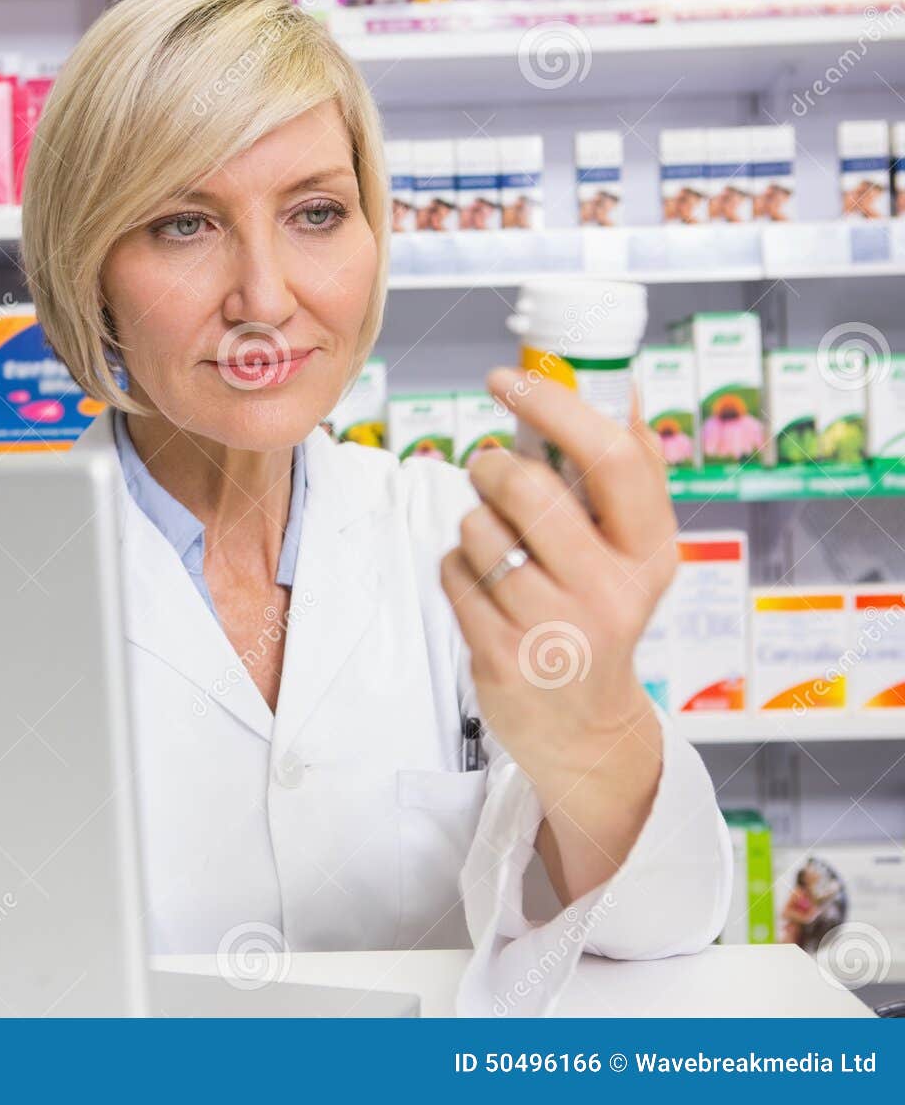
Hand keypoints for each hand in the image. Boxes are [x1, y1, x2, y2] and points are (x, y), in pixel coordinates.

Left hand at [438, 366, 676, 784]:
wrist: (583, 725)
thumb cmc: (600, 613)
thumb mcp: (634, 550)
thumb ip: (628, 471)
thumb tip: (618, 384)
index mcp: (652, 551)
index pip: (612, 457)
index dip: (554, 405)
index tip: (509, 379)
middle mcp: (611, 590)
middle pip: (528, 488)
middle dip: (493, 466)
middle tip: (491, 470)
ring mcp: (555, 628)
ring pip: (479, 530)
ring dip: (474, 525)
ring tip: (499, 548)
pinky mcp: (502, 656)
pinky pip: (453, 573)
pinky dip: (456, 568)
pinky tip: (485, 589)